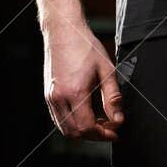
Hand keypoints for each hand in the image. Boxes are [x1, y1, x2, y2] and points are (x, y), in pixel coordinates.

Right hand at [42, 20, 124, 141]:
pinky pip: (59, 119)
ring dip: (83, 132)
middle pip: (75, 133)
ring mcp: (51, 97)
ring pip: (65, 129)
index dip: (104, 134)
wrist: (63, 31)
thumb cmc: (85, 46)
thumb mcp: (106, 70)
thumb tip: (118, 119)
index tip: (115, 131)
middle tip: (110, 128)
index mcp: (75, 92)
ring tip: (99, 123)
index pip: (88, 127)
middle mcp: (59, 97)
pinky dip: (72, 124)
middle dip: (94, 136)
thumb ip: (113, 98)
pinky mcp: (48, 95)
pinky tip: (86, 115)